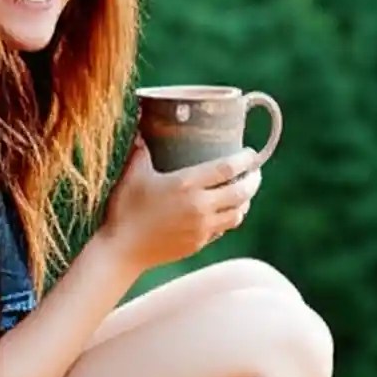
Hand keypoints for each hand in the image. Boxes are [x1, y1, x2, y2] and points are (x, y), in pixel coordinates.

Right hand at [97, 136, 263, 271]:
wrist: (122, 250)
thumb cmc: (125, 209)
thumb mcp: (133, 174)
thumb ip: (141, 150)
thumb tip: (142, 126)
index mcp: (186, 185)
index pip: (227, 169)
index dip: (244, 159)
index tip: (250, 153)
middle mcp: (200, 207)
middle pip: (241, 192)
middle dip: (253, 180)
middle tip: (254, 171)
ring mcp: (201, 228)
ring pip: (237, 214)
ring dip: (245, 202)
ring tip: (243, 192)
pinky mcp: (198, 244)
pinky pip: (222, 229)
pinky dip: (229, 218)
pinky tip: (223, 212)